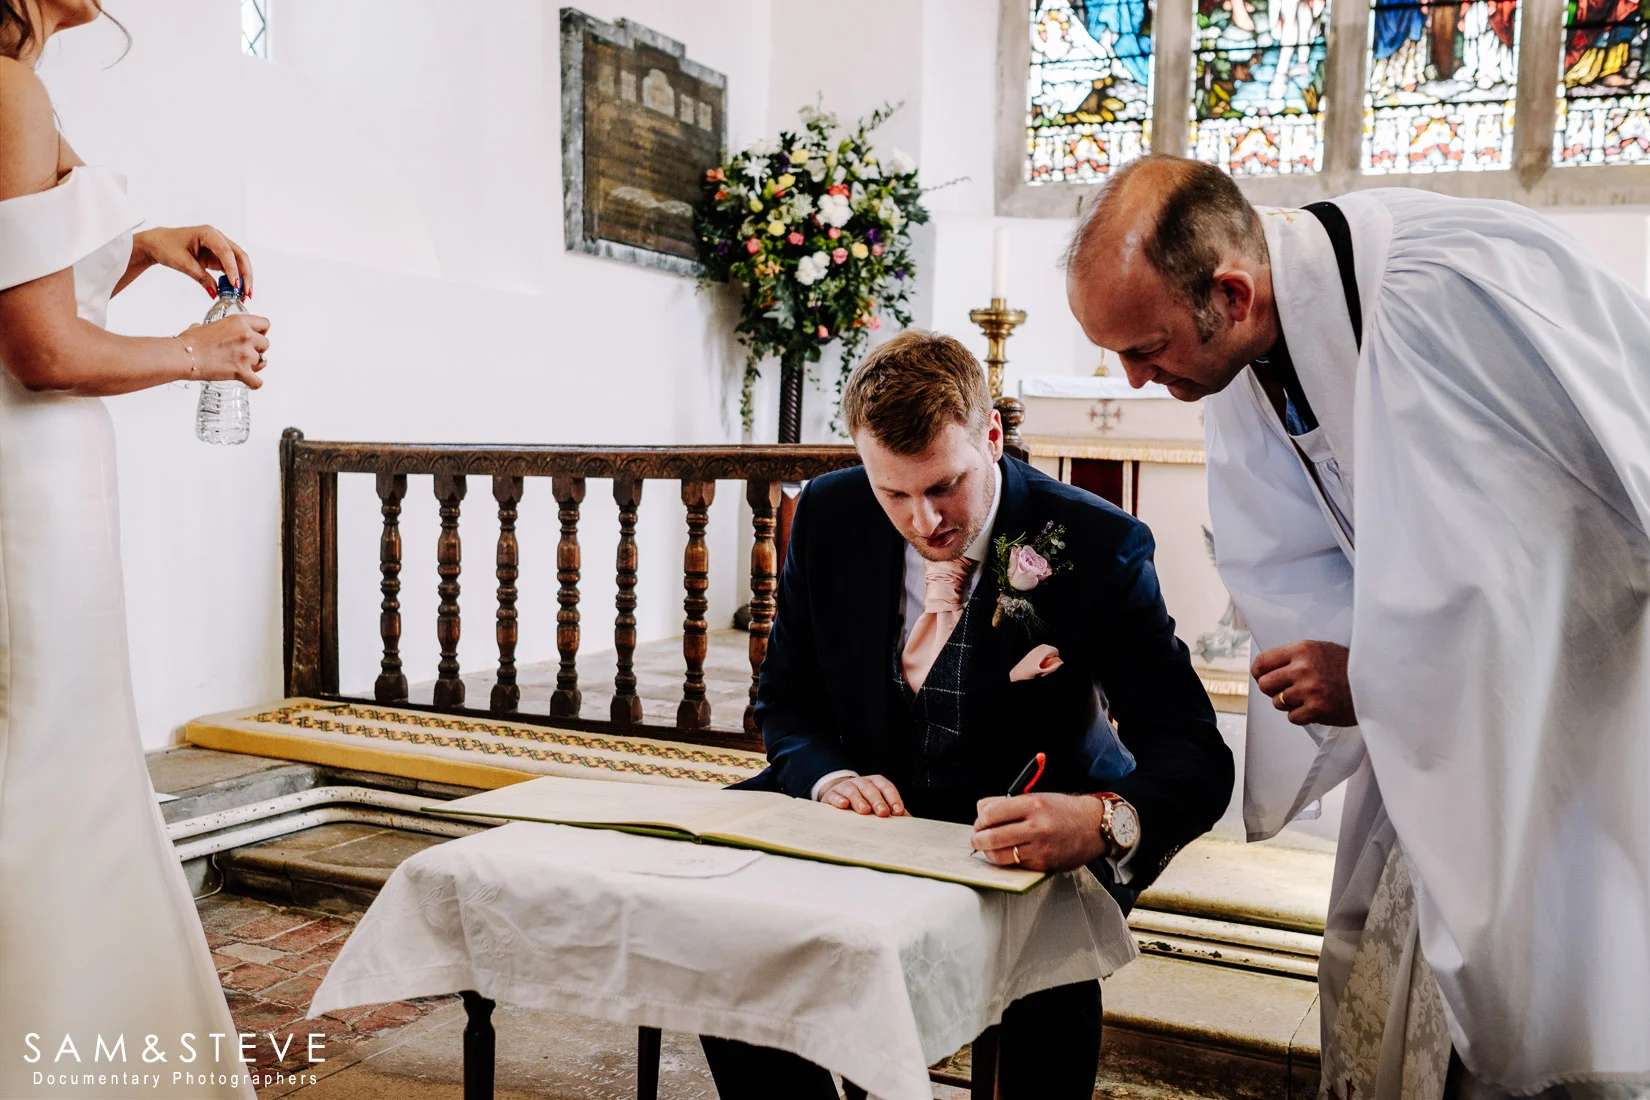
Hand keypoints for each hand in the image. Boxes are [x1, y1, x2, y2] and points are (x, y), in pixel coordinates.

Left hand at [135, 225, 254, 299]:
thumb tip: (215, 292)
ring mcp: (219, 248)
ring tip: (244, 295)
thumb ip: (201, 278)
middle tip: (247, 292)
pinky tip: (236, 291)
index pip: (226, 252)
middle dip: (245, 275)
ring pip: (239, 263)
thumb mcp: (182, 263)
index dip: (233, 269)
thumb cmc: (166, 245)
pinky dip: (235, 279)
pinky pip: (231, 268)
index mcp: (208, 233)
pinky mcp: (217, 257)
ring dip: (243, 278)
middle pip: (240, 256)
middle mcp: (218, 239)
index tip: (236, 285)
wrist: (158, 244)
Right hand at [178, 315, 270, 387]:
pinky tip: (249, 381)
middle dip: (257, 349)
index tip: (257, 335)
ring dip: (253, 365)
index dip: (261, 331)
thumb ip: (216, 329)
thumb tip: (208, 330)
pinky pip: (257, 381)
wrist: (184, 356)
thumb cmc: (191, 342)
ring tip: (240, 365)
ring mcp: (245, 354)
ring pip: (262, 361)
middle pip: (266, 344)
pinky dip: (253, 383)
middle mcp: (246, 336)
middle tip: (244, 352)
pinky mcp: (242, 371)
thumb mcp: (206, 326)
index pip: (265, 324)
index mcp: (239, 322)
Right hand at [820, 774, 905, 816]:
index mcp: (876, 783)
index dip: (893, 798)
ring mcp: (845, 787)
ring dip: (859, 800)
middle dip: (877, 800)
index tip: (898, 811)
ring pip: (853, 790)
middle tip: (883, 812)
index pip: (886, 787)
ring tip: (864, 811)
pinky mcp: (831, 795)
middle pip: (870, 788)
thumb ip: (893, 811)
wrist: (839, 795)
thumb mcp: (878, 803)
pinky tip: (843, 805)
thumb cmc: (864, 802)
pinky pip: (834, 795)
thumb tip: (910, 823)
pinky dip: (839, 800)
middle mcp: (861, 783)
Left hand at [971, 793, 1107, 872]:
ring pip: (1000, 855)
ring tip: (987, 847)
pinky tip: (1008, 854)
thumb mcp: (1037, 797)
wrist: (1094, 826)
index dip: (980, 819)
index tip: (980, 822)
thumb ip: (1007, 803)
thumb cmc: (1063, 810)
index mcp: (1033, 805)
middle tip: (976, 838)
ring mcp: (1040, 848)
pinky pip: (1015, 865)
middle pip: (991, 837)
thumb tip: (981, 812)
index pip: (991, 813)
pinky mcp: (1044, 865)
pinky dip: (1007, 860)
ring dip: (988, 852)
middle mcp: (1037, 827)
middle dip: (978, 838)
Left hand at [1252, 640, 1354, 726]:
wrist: (1375, 683)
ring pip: (1277, 703)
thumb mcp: (1319, 650)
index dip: (1259, 673)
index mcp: (1301, 649)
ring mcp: (1310, 689)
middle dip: (1273, 690)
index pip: (1262, 662)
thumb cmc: (1346, 667)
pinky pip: (1292, 718)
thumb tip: (1264, 669)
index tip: (1262, 677)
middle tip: (1287, 690)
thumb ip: (1293, 657)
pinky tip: (1314, 708)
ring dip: (1289, 704)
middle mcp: (1303, 668)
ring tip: (1307, 698)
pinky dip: (1301, 716)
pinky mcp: (1318, 709)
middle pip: (1265, 685)